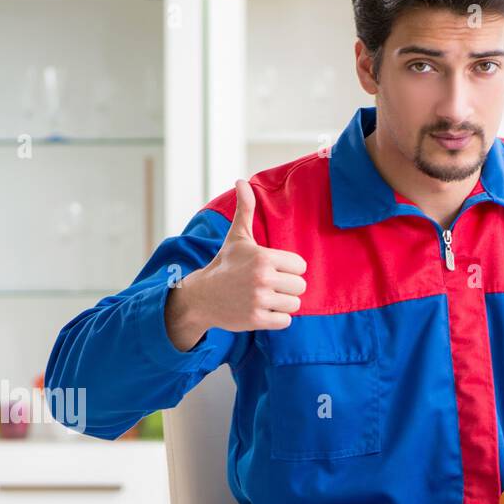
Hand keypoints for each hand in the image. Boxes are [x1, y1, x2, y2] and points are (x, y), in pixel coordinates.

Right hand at [183, 177, 307, 334]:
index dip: (290, 269)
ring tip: (267, 297)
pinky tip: (263, 310)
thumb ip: (245, 210)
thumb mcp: (236, 237)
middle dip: (288, 287)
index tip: (274, 269)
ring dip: (284, 303)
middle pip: (300, 286)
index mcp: (263, 257)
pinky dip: (277, 319)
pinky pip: (285, 321)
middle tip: (269, 285)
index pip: (300, 266)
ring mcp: (259, 300)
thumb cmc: (225, 264)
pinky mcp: (257, 320)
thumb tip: (241, 181)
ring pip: (294, 305)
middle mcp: (262, 278)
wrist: (202, 296)